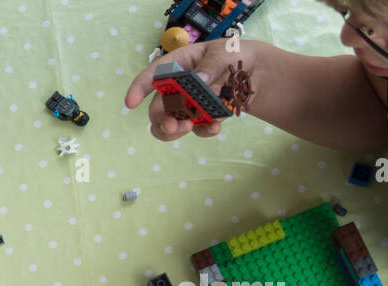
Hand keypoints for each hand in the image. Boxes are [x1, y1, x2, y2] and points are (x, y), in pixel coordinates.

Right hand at [125, 39, 257, 140]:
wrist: (257, 72)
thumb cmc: (236, 55)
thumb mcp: (226, 51)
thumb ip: (211, 65)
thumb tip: (198, 80)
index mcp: (178, 66)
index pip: (152, 76)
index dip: (138, 89)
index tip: (130, 104)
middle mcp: (177, 88)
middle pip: (158, 108)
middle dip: (162, 119)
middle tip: (173, 126)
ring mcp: (188, 106)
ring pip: (169, 124)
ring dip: (173, 131)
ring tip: (187, 129)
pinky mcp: (202, 119)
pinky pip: (196, 130)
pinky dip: (204, 131)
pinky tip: (216, 126)